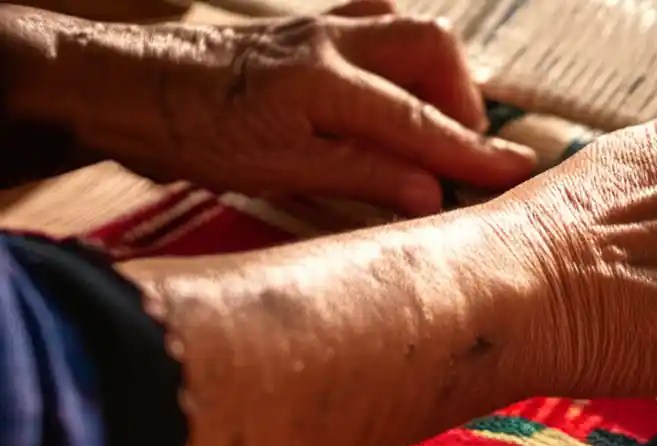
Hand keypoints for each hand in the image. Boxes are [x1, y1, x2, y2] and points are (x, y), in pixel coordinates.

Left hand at [3, 0, 534, 213]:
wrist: (120, 86)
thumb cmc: (188, 131)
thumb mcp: (276, 170)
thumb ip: (360, 174)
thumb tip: (431, 191)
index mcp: (324, 83)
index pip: (419, 123)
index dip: (473, 151)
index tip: (520, 172)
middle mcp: (330, 43)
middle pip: (430, 46)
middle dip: (461, 99)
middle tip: (458, 149)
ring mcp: (317, 30)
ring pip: (406, 27)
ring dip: (434, 75)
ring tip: (428, 126)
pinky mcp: (303, 32)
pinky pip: (374, 26)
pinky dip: (400, 60)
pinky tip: (389, 95)